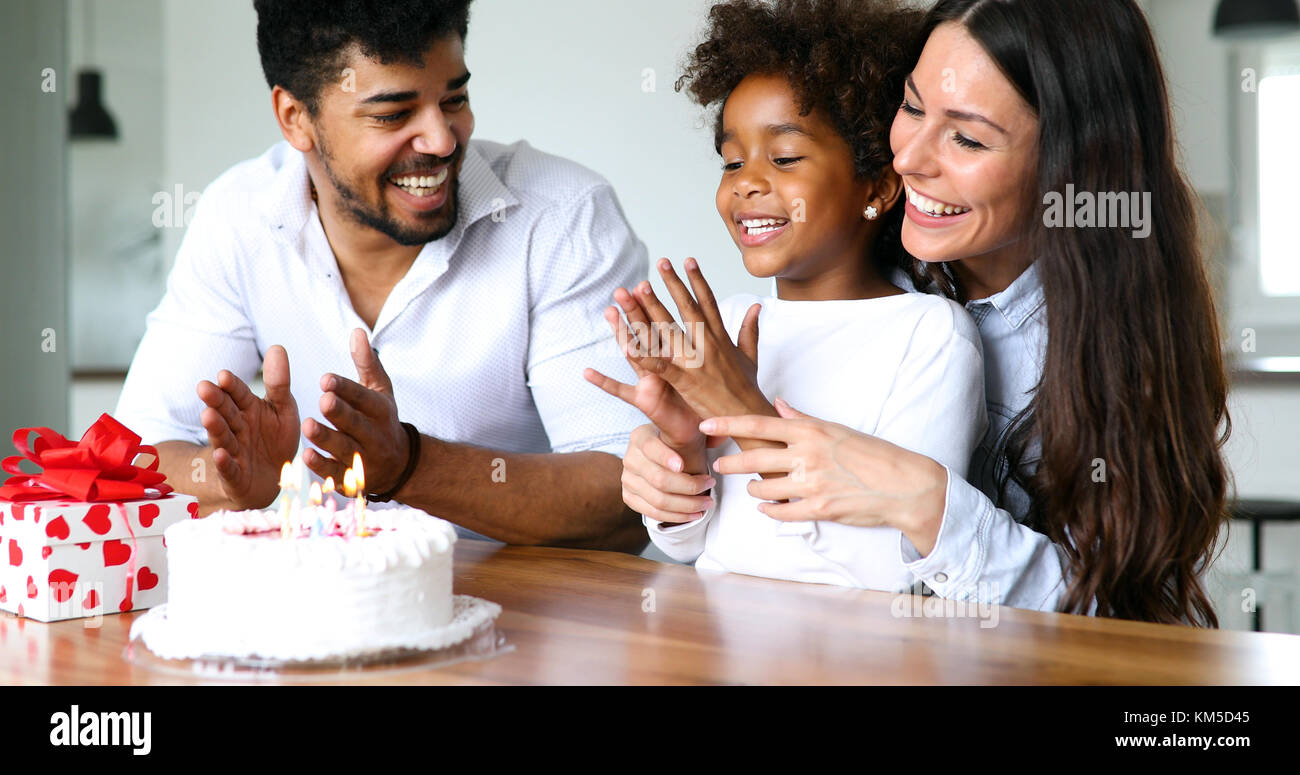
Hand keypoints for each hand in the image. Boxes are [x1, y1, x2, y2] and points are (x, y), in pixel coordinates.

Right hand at [196, 345, 300, 508]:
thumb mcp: (282, 409)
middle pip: (226, 412)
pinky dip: (224, 462)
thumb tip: (277, 346)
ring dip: (215, 427)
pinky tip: (220, 455)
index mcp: (249, 409)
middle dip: (216, 400)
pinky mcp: (235, 476)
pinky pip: (229, 469)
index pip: (238, 394)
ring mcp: (234, 451)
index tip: (224, 375)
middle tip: (204, 387)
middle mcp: (237, 428)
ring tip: (207, 415)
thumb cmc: (274, 439)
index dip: (232, 386)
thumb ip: (279, 382)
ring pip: (223, 437)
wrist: (271, 478)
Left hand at [302, 329, 410, 494]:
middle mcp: (376, 435)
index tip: (326, 379)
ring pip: (346, 449)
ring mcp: (365, 459)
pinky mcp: (353, 479)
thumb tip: (356, 331)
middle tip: (323, 401)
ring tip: (308, 426)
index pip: (364, 398)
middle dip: (341, 413)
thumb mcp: (380, 390)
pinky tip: (306, 456)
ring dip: (327, 439)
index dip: (346, 389)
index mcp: (381, 410)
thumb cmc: (381, 419)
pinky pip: (338, 474)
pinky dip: (323, 468)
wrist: (399, 465)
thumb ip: (366, 363)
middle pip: (357, 424)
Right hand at [585, 285, 707, 451]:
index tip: (646, 283)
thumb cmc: (698, 401)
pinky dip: (604, 382)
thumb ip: (705, 346)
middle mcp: (658, 364)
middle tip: (623, 287)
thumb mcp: (705, 371)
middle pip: (646, 333)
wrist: (693, 431)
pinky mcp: (643, 401)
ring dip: (621, 333)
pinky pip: (620, 391)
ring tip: (608, 312)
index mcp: (674, 356)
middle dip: (635, 310)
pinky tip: (587, 372)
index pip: (663, 325)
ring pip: (633, 353)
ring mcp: (647, 381)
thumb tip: (710, 323)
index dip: (654, 305)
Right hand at [620, 424, 715, 524]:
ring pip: (658, 500)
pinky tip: (693, 514)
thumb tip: (716, 435)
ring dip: (687, 505)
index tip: (682, 465)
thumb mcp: (682, 432)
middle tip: (710, 485)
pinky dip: (676, 516)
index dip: (665, 457)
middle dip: (689, 486)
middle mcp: (630, 458)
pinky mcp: (629, 497)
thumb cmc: (677, 443)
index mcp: (640, 436)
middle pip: (658, 479)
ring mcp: (627, 479)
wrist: (661, 457)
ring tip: (706, 503)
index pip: (650, 447)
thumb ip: (692, 433)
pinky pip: (653, 513)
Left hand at [628, 258, 769, 421]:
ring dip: (653, 308)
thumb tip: (756, 306)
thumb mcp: (750, 355)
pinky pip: (660, 365)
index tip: (688, 260)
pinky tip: (628, 343)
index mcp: (721, 337)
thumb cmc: (746, 387)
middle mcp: (708, 344)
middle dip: (672, 284)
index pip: (708, 302)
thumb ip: (749, 329)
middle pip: (687, 308)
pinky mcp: (685, 380)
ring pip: (670, 330)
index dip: (697, 280)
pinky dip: (644, 355)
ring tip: (639, 289)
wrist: (746, 415)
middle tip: (660, 263)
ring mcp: (696, 361)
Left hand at [703, 398, 949, 554]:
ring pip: (763, 487)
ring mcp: (812, 484)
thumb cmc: (873, 455)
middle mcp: (807, 455)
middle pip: (753, 457)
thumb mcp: (836, 430)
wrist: (903, 485)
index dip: (727, 424)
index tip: (706, 424)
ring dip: (754, 489)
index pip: (758, 425)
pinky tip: (767, 507)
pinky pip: (780, 512)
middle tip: (720, 464)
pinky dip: (769, 510)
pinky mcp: (818, 509)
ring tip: (755, 487)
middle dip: (731, 462)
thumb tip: (778, 406)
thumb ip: (802, 420)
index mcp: (810, 431)